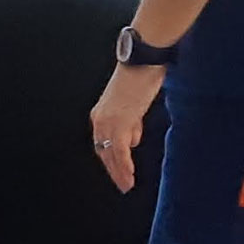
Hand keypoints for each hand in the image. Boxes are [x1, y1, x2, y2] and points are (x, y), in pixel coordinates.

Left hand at [91, 61, 162, 193]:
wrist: (143, 58)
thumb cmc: (142, 75)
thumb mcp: (134, 103)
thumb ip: (132, 123)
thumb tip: (133, 140)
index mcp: (101, 113)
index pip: (102, 143)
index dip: (110, 159)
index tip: (118, 171)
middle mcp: (100, 119)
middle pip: (102, 151)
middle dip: (113, 170)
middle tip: (123, 184)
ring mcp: (108, 121)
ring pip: (110, 154)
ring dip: (119, 172)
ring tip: (127, 185)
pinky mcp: (119, 122)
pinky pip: (119, 151)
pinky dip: (124, 165)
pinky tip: (129, 176)